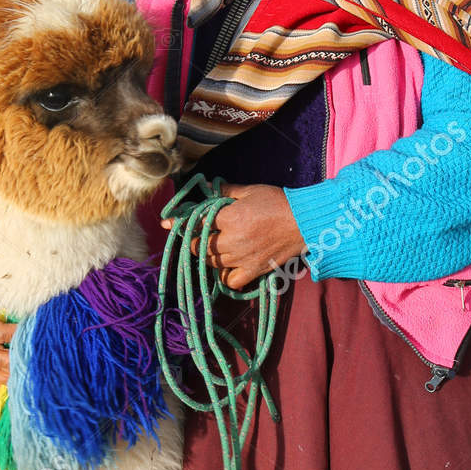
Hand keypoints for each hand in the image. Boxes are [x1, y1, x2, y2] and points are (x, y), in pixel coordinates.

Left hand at [160, 182, 306, 291]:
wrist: (303, 222)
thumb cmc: (278, 202)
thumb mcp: (251, 190)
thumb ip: (228, 191)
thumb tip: (212, 188)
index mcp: (229, 217)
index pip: (196, 222)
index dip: (179, 222)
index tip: (167, 224)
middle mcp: (231, 240)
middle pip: (198, 246)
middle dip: (194, 239)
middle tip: (198, 234)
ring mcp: (241, 258)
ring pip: (212, 263)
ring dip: (208, 256)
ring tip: (214, 248)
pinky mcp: (253, 270)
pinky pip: (230, 281)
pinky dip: (225, 276)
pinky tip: (227, 267)